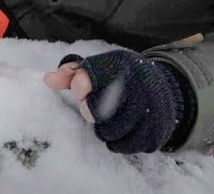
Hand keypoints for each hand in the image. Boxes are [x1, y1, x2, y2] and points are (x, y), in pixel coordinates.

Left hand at [43, 50, 187, 153]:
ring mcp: (147, 112)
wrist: (166, 90)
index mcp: (119, 66)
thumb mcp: (101, 67)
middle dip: (91, 111)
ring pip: (108, 132)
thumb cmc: (124, 78)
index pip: (88, 79)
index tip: (83, 90)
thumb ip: (72, 73)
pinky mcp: (154, 133)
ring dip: (104, 129)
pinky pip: (124, 146)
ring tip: (110, 119)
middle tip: (95, 108)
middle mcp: (136, 87)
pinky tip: (123, 130)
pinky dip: (118, 142)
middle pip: (95, 111)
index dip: (81, 87)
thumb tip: (48, 80)